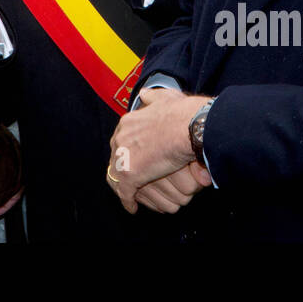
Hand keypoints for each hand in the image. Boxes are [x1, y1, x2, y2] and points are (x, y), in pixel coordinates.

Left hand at [108, 88, 208, 212]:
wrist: (187, 127)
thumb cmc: (181, 113)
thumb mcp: (164, 97)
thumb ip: (152, 98)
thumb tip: (145, 94)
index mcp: (128, 122)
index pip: (121, 140)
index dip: (128, 151)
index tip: (135, 158)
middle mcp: (121, 138)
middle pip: (115, 157)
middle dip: (122, 168)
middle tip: (131, 178)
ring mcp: (123, 156)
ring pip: (116, 176)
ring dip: (122, 187)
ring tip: (129, 195)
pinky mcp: (130, 174)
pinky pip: (125, 193)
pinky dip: (128, 201)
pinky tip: (132, 207)